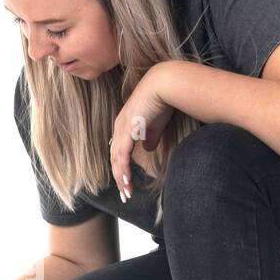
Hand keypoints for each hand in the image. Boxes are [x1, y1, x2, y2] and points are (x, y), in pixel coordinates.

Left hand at [111, 63, 174, 203]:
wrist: (164, 85)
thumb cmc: (162, 100)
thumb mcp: (155, 124)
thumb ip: (150, 137)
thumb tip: (148, 148)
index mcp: (124, 126)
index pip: (119, 152)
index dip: (122, 169)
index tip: (127, 183)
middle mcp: (119, 128)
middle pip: (115, 159)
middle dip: (120, 178)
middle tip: (126, 195)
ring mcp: (121, 129)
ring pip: (117, 160)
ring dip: (122, 178)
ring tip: (127, 193)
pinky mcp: (127, 130)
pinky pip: (122, 156)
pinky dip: (123, 170)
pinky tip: (127, 181)